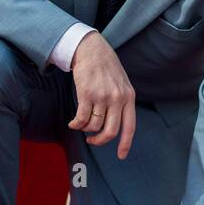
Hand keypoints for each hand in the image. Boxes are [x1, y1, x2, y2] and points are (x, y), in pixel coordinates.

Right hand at [68, 31, 135, 158]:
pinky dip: (76, 124)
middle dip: (100, 140)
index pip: (130, 126)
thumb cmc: (106, 67)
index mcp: (128, 97)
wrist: (92, 49)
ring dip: (86, 129)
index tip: (121, 155)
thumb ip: (122, 102)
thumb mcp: (122, 83)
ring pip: (94, 126)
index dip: (125, 144)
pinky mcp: (86, 94)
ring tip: (82, 124)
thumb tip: (117, 125)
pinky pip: (81, 118)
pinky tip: (73, 123)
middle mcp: (117, 98)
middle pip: (110, 131)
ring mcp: (102, 96)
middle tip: (92, 140)